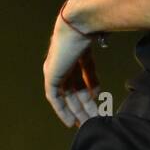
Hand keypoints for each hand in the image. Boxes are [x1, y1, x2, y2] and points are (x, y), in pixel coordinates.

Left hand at [43, 8, 101, 127]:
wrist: (78, 24)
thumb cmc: (91, 31)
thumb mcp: (99, 52)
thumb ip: (97, 69)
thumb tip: (99, 88)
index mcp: (75, 54)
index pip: (81, 78)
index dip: (89, 93)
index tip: (96, 105)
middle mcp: (64, 63)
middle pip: (74, 90)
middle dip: (84, 106)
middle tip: (93, 121)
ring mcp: (56, 69)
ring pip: (66, 96)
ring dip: (76, 111)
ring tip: (86, 124)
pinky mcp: (51, 76)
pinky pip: (55, 98)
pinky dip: (62, 110)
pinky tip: (70, 121)